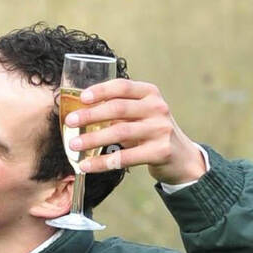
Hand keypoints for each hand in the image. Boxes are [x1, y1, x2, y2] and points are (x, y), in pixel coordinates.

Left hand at [64, 79, 206, 185]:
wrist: (182, 157)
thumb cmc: (152, 132)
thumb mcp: (141, 114)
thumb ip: (119, 110)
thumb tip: (80, 112)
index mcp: (150, 93)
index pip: (123, 87)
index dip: (101, 90)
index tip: (82, 98)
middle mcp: (157, 108)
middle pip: (118, 109)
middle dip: (91, 115)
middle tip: (70, 122)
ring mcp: (161, 129)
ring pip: (120, 132)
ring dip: (93, 139)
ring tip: (73, 145)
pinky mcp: (160, 151)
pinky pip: (126, 157)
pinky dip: (102, 162)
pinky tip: (86, 165)